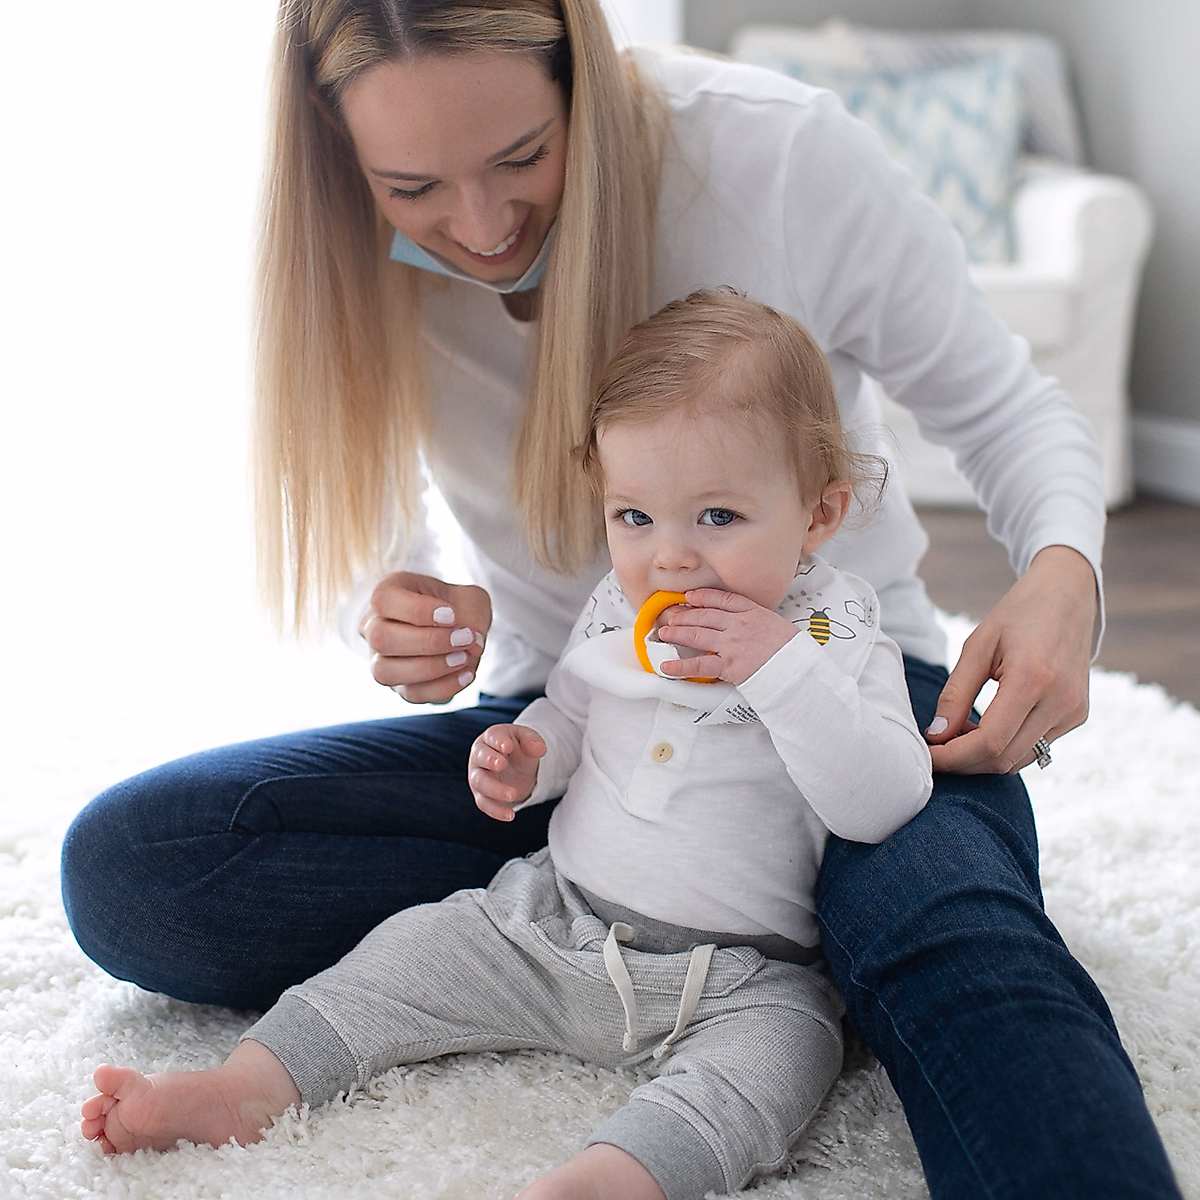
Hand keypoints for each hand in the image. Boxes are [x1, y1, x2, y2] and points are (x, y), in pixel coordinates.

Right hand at [360, 572, 491, 703]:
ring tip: (463, 658)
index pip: (384, 599)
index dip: (418, 610)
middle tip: (464, 639)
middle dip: (428, 642)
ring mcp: (380, 660)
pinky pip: (411, 694)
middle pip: (380, 638)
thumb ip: (473, 615)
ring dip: (430, 668)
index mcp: (388, 593)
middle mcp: (374, 626)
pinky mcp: (398, 686)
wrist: (461, 629)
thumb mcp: (470, 598)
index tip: (452, 615)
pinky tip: (466, 674)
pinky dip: (442, 687)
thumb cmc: (458, 606)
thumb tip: (472, 646)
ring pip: (385, 671)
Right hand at [468, 724, 546, 820]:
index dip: (498, 741)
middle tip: (502, 764)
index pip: (492, 736)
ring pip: (480, 782)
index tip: (508, 746)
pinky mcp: (482, 795)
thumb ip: (532, 741)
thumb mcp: (527, 740)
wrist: (516, 767)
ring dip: (495, 789)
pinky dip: (496, 810)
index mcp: (491, 738)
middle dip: (489, 760)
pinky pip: (485, 803)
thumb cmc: (518, 748)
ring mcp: (478, 776)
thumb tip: (539, 749)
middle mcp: (480, 756)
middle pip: (480, 757)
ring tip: (512, 794)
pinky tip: (510, 815)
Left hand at [655, 588, 796, 685]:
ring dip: (677, 633)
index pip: (722, 600)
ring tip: (663, 633)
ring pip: (696, 635)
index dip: (703, 597)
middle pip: (704, 616)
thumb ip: (759, 621)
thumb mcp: (779, 625)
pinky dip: (680, 666)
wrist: (798, 669)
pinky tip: (666, 666)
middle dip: (684, 616)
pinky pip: (698, 665)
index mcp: (753, 612)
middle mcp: (738, 624)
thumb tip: (748, 623)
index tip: (690, 596)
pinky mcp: (728, 665)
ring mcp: (731, 644)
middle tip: (670, 616)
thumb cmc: (793, 650)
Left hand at [925, 545, 1096, 773]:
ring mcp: (1073, 712)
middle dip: (963, 762)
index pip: (989, 742)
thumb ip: (955, 694)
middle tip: (934, 748)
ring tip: (957, 734)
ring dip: (982, 758)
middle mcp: (1060, 701)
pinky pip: (1035, 748)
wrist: (1067, 596)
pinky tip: (983, 728)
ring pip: (1020, 760)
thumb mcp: (977, 646)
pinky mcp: (1077, 716)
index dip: (953, 756)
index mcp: (1033, 679)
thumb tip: (936, 734)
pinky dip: (1004, 748)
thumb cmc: (1017, 615)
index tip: (926, 754)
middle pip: (1003, 759)